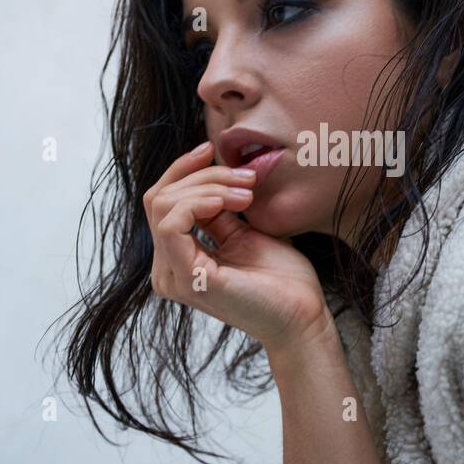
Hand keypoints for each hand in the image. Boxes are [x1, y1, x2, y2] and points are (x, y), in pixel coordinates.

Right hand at [142, 139, 330, 351]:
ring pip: (163, 205)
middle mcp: (167, 269)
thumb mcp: (243, 230)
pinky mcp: (188, 280)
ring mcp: (174, 277)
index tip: (212, 150)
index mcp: (177, 258)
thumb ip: (217, 208)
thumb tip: (205, 170)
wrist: (303, 313)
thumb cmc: (281, 277)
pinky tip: (227, 202)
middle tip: (246, 179)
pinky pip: (171, 225)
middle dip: (202, 176)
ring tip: (246, 194)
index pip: (160, 201)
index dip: (183, 170)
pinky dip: (197, 203)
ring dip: (208, 186)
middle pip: (159, 198)